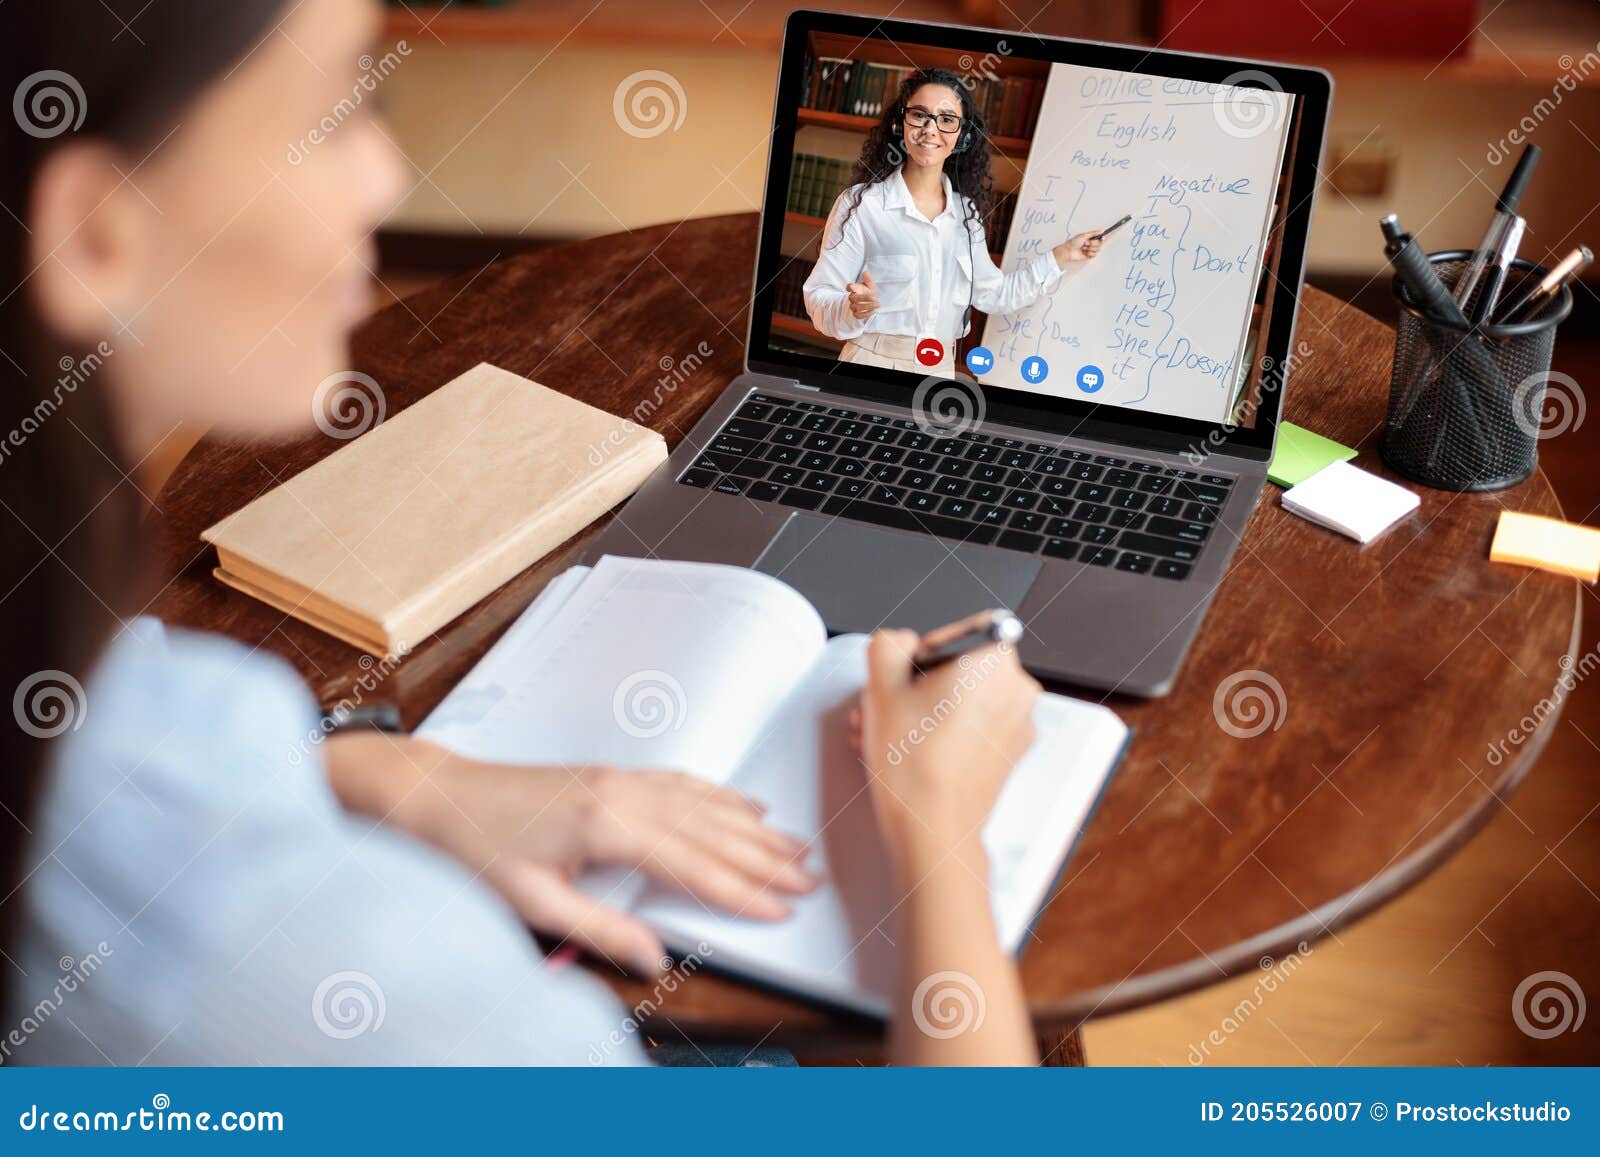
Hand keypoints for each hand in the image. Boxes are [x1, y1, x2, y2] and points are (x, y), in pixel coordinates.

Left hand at [325, 734, 816, 974]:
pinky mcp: (611, 774)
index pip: (694, 865)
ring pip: (704, 803)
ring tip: (793, 846)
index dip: (742, 890)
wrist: (438, 797)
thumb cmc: (476, 846)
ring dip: (752, 827)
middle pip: (711, 830)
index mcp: (608, 825)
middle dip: (764, 858)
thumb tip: (651, 958)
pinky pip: (682, 782)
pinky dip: (720, 796)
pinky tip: (741, 807)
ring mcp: (619, 778)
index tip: (779, 906)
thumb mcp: (533, 904)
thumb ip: (600, 929)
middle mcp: (622, 794)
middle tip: (807, 878)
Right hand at [845, 269, 878, 318]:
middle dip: (864, 298)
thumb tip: (865, 273)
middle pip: (853, 298)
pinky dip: (866, 314)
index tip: (852, 287)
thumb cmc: (869, 291)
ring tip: (877, 304)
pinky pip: (858, 315)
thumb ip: (868, 279)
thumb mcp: (870, 284)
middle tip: (875, 298)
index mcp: (855, 289)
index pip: (849, 287)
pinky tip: (874, 311)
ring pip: (856, 307)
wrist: (871, 301)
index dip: (849, 287)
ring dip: (867, 306)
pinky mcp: (856, 314)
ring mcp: (853, 306)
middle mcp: (852, 298)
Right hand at [850, 618, 1040, 870]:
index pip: (951, 633)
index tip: (905, 680)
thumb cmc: (915, 768)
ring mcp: (1018, 724)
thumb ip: (888, 644)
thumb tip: (898, 642)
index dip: (917, 656)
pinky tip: (913, 753)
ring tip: (893, 736)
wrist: (933, 829)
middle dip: (917, 687)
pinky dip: (945, 733)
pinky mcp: (1010, 753)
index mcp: (994, 661)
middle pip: (957, 668)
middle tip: (891, 709)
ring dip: (924, 711)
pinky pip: (975, 727)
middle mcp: (1016, 689)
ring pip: (962, 699)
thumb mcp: (880, 686)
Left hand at [1053, 231, 1102, 265]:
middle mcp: (1090, 244)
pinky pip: (1094, 255)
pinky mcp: (1088, 256)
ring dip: (1090, 248)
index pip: (1099, 238)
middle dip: (1092, 243)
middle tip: (1085, 243)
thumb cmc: (1073, 243)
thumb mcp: (1084, 235)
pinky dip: (1089, 253)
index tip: (1103, 238)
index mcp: (1089, 238)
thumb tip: (1101, 230)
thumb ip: (1093, 233)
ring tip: (1083, 248)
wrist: (1069, 251)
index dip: (1102, 238)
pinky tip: (1084, 252)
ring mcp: (1089, 250)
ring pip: (1097, 250)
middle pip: (1099, 244)